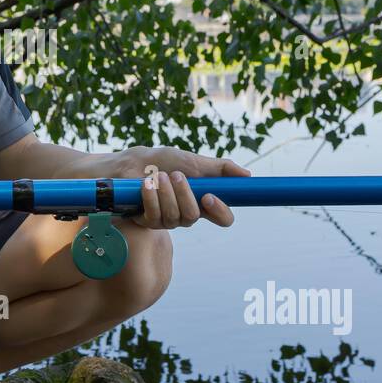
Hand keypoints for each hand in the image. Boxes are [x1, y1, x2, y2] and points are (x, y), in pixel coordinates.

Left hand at [116, 146, 250, 229]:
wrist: (134, 162)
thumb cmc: (165, 161)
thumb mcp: (194, 161)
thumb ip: (221, 168)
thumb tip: (248, 175)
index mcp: (203, 201)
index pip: (223, 218)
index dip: (220, 212)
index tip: (209, 196)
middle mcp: (187, 214)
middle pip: (194, 217)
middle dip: (184, 194)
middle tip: (176, 175)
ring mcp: (167, 220)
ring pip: (174, 217)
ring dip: (166, 192)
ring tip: (158, 175)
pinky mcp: (148, 221)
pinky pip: (154, 216)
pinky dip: (151, 197)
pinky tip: (146, 184)